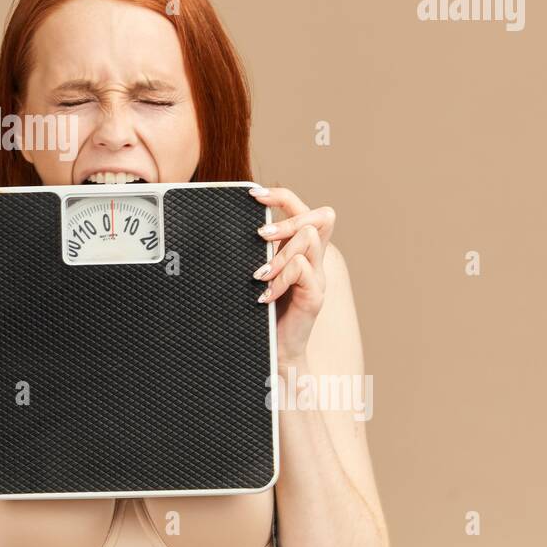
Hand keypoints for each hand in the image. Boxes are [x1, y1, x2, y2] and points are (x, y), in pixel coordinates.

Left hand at [248, 185, 334, 363]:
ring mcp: (318, 278)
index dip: (282, 196)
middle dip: (286, 220)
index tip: (254, 194)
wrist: (274, 352)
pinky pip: (301, 270)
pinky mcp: (315, 297)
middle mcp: (314, 261)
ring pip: (308, 240)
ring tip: (258, 274)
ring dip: (278, 253)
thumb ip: (254, 253)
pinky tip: (263, 295)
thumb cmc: (261, 312)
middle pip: (320, 217)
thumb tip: (226, 226)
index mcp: (301, 251)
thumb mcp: (258, 275)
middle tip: (259, 236)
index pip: (305, 209)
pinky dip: (279, 279)